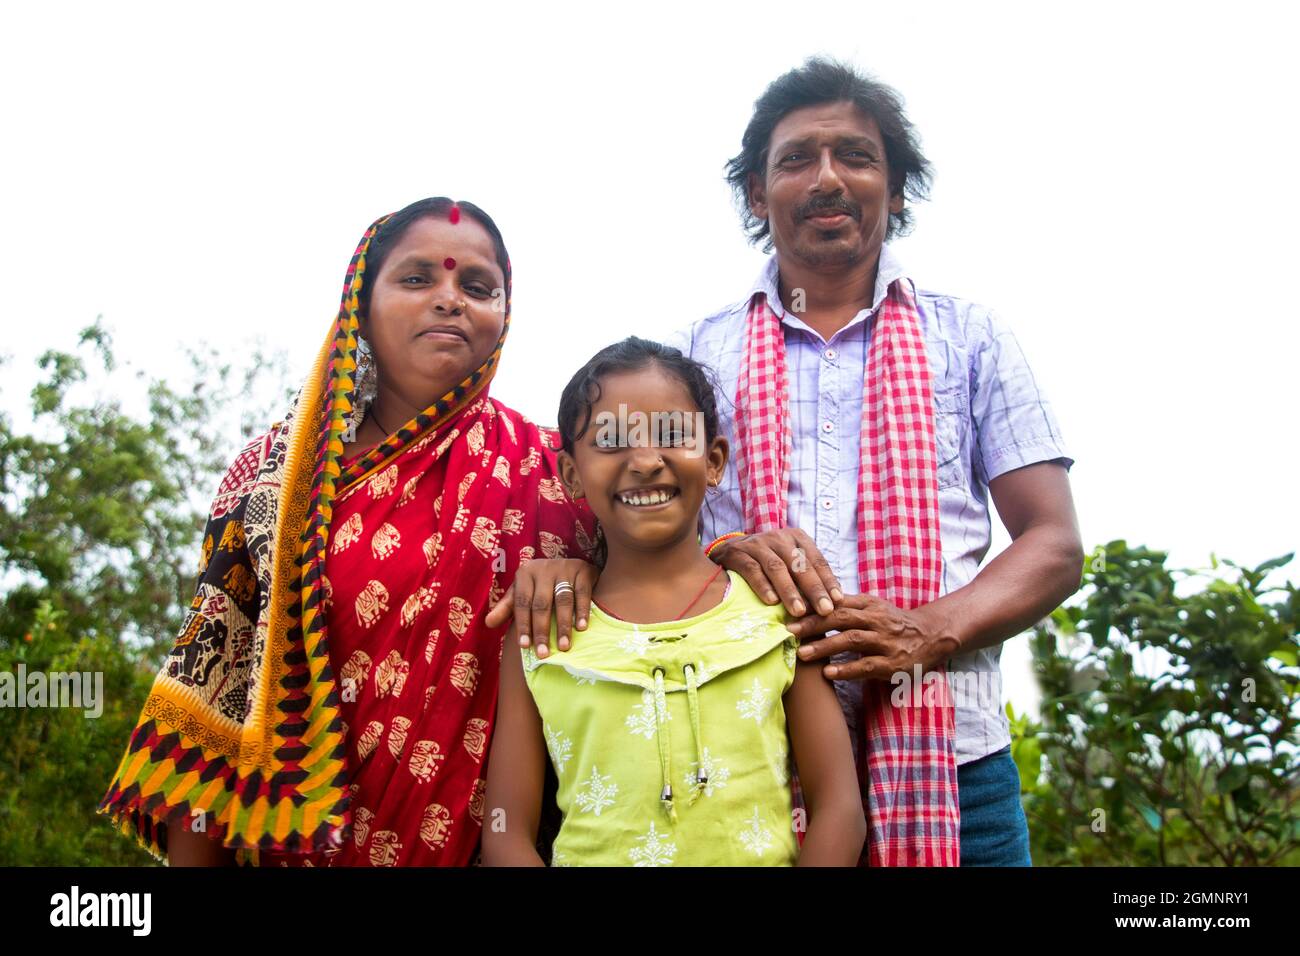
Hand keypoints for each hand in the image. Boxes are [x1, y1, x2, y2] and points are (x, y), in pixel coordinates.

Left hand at [484, 558, 598, 658]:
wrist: (569, 565)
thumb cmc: (540, 585)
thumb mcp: (521, 593)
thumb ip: (506, 608)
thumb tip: (488, 624)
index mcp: (525, 573)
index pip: (522, 602)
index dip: (523, 625)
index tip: (525, 646)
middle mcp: (543, 568)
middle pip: (541, 603)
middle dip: (541, 630)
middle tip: (543, 653)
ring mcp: (564, 568)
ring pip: (563, 600)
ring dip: (563, 625)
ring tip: (563, 646)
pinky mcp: (583, 570)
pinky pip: (582, 593)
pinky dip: (582, 611)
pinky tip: (581, 628)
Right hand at [711, 528, 841, 616]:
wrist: (727, 551)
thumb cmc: (766, 563)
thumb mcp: (788, 564)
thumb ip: (806, 579)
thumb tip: (833, 606)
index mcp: (796, 538)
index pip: (817, 560)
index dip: (828, 580)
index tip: (839, 601)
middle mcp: (778, 537)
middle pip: (800, 564)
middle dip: (814, 589)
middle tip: (825, 610)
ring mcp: (757, 544)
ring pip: (777, 567)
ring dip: (789, 591)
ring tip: (799, 611)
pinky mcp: (737, 553)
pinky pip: (752, 569)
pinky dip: (763, 585)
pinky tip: (771, 602)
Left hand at [785, 594, 960, 679]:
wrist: (932, 636)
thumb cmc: (894, 621)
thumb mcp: (873, 606)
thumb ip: (846, 605)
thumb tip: (811, 600)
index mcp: (869, 605)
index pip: (836, 604)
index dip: (812, 608)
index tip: (788, 613)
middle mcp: (876, 620)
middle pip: (841, 618)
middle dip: (813, 624)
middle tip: (789, 631)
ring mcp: (885, 642)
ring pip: (852, 641)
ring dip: (825, 646)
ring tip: (802, 654)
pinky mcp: (893, 664)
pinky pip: (867, 666)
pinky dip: (847, 669)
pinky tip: (828, 673)